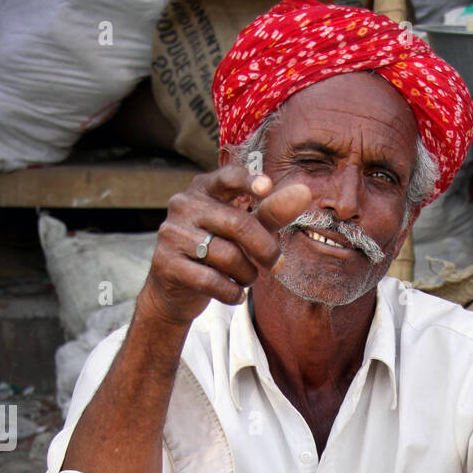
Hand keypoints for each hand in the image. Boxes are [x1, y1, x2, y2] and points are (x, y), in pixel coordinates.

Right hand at [140, 164, 311, 328]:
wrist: (173, 290)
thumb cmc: (215, 253)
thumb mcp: (243, 230)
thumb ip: (271, 212)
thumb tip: (305, 193)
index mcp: (203, 189)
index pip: (227, 177)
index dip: (248, 181)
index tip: (267, 187)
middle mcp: (184, 205)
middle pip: (238, 225)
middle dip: (265, 249)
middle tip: (277, 265)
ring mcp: (173, 234)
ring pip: (227, 256)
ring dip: (247, 274)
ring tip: (246, 279)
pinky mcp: (167, 263)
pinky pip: (212, 281)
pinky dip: (232, 292)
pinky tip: (235, 295)